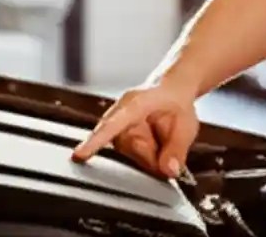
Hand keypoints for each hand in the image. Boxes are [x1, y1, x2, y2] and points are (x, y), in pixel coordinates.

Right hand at [71, 80, 199, 178]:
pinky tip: (152, 144)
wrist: (171, 92)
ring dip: (147, 156)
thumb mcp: (186, 126)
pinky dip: (142, 156)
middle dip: (152, 156)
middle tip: (170, 145)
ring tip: (160, 137)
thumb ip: (177, 149)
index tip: (79, 155)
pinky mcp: (113, 135)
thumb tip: (168, 171)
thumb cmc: (176, 105)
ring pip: (128, 155)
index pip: (113, 123)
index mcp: (135, 103)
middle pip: (129, 148)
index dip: (96, 140)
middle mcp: (118, 112)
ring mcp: (113, 124)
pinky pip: (127, 155)